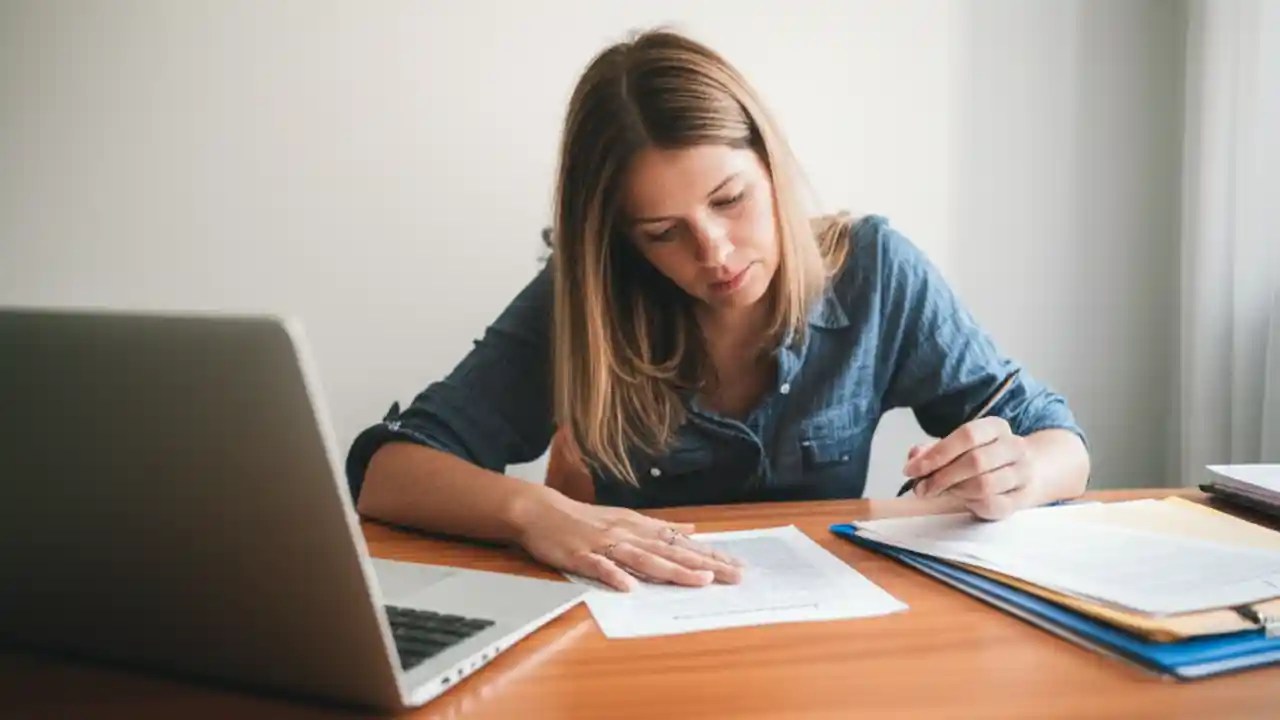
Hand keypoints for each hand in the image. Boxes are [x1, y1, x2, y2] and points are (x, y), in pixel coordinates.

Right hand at [513, 486, 743, 591]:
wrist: (541, 511)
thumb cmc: (585, 519)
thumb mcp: (627, 518)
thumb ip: (659, 527)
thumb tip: (691, 529)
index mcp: (639, 527)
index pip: (681, 542)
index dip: (710, 554)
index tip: (737, 565)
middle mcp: (628, 534)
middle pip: (671, 551)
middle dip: (704, 564)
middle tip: (734, 576)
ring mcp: (605, 544)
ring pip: (644, 558)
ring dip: (672, 570)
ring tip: (699, 580)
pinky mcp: (581, 556)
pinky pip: (600, 567)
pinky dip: (614, 576)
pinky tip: (629, 588)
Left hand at [901, 417, 1039, 519]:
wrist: (1030, 471)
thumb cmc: (985, 458)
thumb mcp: (959, 447)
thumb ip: (934, 450)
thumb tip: (915, 458)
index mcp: (996, 427)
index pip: (967, 435)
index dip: (937, 454)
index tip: (913, 469)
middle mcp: (1014, 447)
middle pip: (975, 461)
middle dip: (941, 477)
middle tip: (921, 488)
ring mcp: (1022, 473)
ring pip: (984, 485)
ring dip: (955, 491)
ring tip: (941, 492)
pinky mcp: (1022, 499)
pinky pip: (993, 505)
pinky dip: (972, 504)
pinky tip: (963, 501)